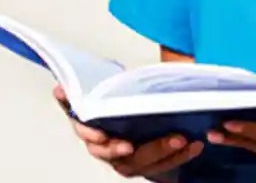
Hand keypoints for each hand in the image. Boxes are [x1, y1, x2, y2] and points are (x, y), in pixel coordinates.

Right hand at [54, 85, 203, 178]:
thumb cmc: (117, 100)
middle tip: (165, 138)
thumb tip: (60, 89)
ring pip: (144, 164)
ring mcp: (127, 160)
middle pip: (120, 155)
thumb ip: (82, 90)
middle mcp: (108, 149)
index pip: (88, 135)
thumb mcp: (100, 89)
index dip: (93, 135)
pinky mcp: (147, 165)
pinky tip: (195, 145)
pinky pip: (163, 166)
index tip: (103, 134)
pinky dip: (180, 156)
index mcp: (92, 130)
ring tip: (184, 138)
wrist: (135, 112)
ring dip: (165, 153)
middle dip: (145, 148)